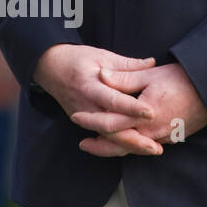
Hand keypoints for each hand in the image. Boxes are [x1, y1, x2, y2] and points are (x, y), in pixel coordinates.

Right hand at [33, 43, 162, 156]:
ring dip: (130, 146)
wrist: (50, 69)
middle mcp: (86, 106)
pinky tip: (139, 149)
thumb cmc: (77, 59)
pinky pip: (104, 139)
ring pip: (108, 138)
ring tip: (152, 150)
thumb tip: (152, 63)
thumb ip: (127, 65)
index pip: (112, 100)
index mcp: (89, 86)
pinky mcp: (85, 124)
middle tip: (155, 146)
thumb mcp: (101, 56)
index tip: (151, 112)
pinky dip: (121, 146)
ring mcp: (84, 118)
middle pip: (110, 128)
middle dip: (133, 139)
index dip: (131, 108)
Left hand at [71, 61, 206, 156]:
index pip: (109, 123)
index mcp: (143, 116)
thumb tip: (101, 76)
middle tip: (82, 143)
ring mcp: (162, 138)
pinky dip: (131, 146)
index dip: (91, 121)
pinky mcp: (170, 138)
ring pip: (132, 149)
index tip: (76, 117)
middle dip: (99, 145)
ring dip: (113, 148)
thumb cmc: (182, 80)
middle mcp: (151, 132)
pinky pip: (145, 147)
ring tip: (98, 145)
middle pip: (118, 145)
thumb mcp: (150, 75)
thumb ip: (124, 79)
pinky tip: (124, 141)